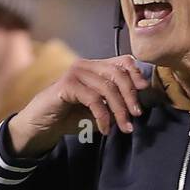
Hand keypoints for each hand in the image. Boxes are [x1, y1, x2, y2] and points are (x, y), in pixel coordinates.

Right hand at [8, 55, 149, 153]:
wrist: (44, 124)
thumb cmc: (72, 116)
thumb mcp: (100, 109)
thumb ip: (116, 103)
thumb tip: (138, 105)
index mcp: (96, 67)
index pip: (123, 61)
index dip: (136, 73)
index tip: (145, 90)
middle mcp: (86, 65)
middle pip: (118, 74)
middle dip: (131, 96)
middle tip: (136, 115)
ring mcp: (76, 73)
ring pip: (108, 88)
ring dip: (119, 111)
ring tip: (124, 127)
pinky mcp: (67, 85)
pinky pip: (93, 99)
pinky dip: (103, 116)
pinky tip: (105, 128)